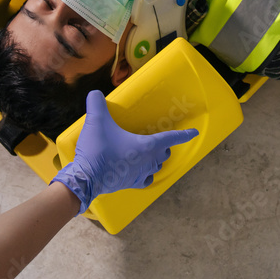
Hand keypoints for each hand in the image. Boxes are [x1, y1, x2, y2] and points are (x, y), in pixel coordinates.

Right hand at [51, 91, 199, 213]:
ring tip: (148, 153)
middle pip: (164, 152)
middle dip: (163, 146)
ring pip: (156, 166)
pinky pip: (146, 179)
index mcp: (146, 145)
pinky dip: (146, 173)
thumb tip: (95, 94)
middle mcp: (148, 161)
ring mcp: (140, 174)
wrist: (86, 178)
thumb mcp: (96, 121)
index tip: (194, 133)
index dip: (184, 134)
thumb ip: (97, 103)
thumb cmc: (97, 150)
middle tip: (157, 139)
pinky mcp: (131, 184)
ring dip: (155, 159)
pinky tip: (139, 170)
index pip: (171, 138)